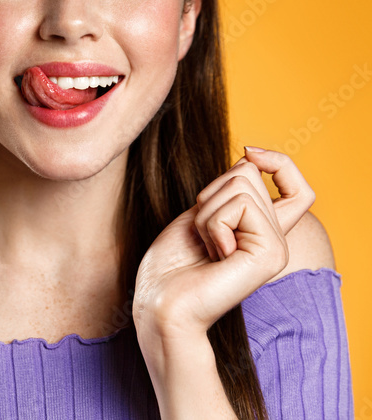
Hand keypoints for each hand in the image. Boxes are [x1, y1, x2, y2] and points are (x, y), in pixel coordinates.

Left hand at [133, 147, 315, 337]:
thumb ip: (229, 193)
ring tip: (206, 246)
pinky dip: (212, 222)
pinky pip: (239, 204)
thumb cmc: (170, 266)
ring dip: (207, 210)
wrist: (160, 305)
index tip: (248, 152)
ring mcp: (277, 246)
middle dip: (209, 194)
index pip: (296, 186)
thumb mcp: (200, 215)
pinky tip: (213, 254)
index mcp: (262, 231)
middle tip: (202, 235)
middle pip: (249, 173)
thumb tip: (250, 159)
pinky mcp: (271, 253)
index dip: (277, 161)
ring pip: (242, 182)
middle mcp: (276, 238)